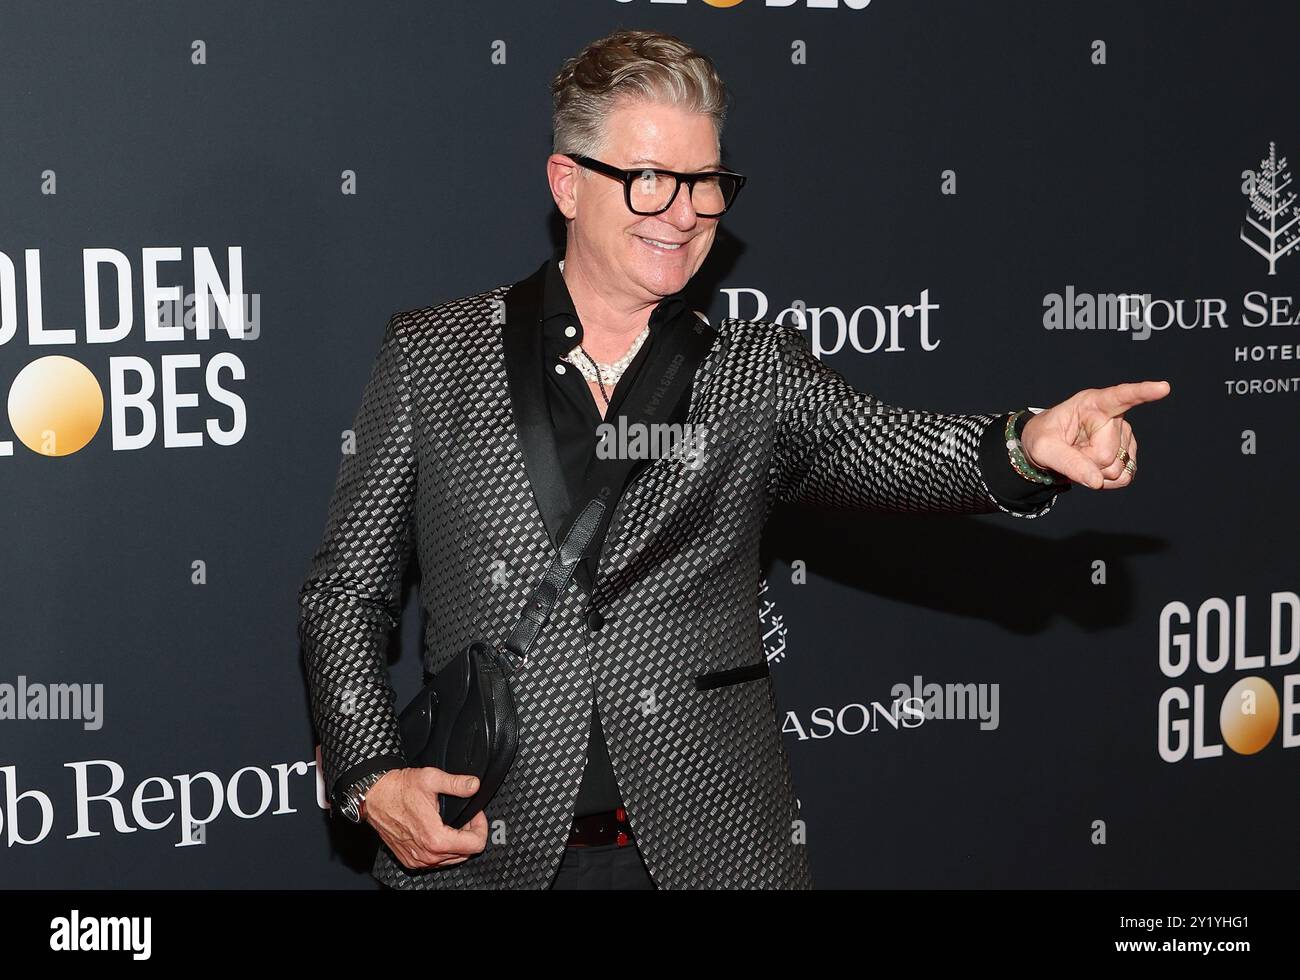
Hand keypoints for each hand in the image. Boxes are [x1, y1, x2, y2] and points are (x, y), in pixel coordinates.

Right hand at [362, 768, 488, 869]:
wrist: (374, 796)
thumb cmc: (398, 789)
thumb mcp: (431, 778)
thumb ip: (457, 783)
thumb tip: (474, 785)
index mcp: (436, 838)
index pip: (476, 844)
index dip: (481, 826)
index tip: (475, 815)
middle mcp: (427, 854)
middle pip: (465, 853)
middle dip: (470, 833)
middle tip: (465, 816)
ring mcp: (418, 859)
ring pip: (451, 858)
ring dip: (456, 841)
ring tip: (452, 822)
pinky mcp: (409, 860)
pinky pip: (435, 860)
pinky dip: (442, 848)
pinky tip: (438, 830)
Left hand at [1020, 380, 1170, 489]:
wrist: (1047, 448)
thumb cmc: (1042, 439)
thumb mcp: (1043, 448)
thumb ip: (1068, 463)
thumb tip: (1097, 480)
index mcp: (1092, 403)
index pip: (1120, 396)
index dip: (1142, 392)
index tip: (1162, 387)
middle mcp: (1113, 417)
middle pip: (1108, 454)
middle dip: (1087, 462)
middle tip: (1071, 452)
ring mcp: (1124, 436)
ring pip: (1117, 468)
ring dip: (1095, 472)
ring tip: (1081, 456)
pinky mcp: (1128, 453)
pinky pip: (1124, 477)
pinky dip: (1105, 481)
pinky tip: (1093, 468)